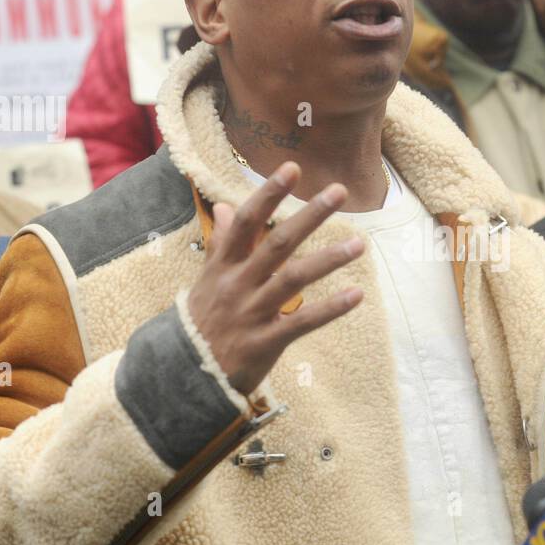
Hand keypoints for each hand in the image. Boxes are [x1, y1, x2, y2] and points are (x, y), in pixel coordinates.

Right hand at [187, 162, 364, 395]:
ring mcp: (251, 313)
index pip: (245, 221)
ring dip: (329, 258)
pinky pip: (302, 322)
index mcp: (223, 266)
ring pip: (293, 279)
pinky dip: (330, 308)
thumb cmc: (202, 322)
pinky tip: (357, 294)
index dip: (268, 194)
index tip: (293, 168)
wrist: (184, 376)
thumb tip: (224, 207)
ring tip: (360, 244)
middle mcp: (237, 285)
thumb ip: (221, 244)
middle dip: (309, 216)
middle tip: (339, 192)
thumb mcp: (206, 279)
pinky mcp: (265, 342)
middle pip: (277, 243)